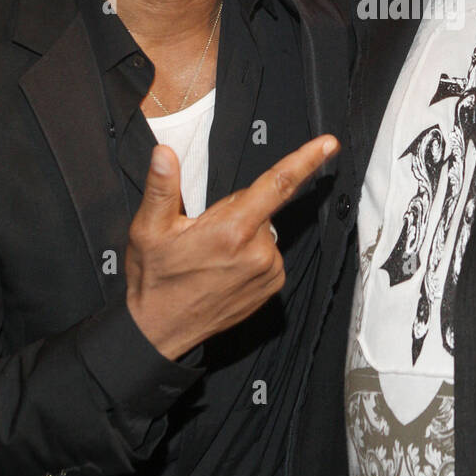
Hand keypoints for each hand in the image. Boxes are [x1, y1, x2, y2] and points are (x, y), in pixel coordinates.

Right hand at [125, 136, 339, 359]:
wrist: (160, 330)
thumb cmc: (156, 280)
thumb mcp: (148, 230)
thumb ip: (161, 187)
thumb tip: (164, 154)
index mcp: (231, 230)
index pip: (277, 184)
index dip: (305, 160)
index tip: (328, 144)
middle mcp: (258, 251)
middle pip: (261, 207)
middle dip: (237, 209)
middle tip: (204, 232)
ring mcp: (269, 271)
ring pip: (264, 232)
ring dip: (244, 234)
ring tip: (211, 255)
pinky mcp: (272, 286)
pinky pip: (268, 254)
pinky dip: (251, 253)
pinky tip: (226, 267)